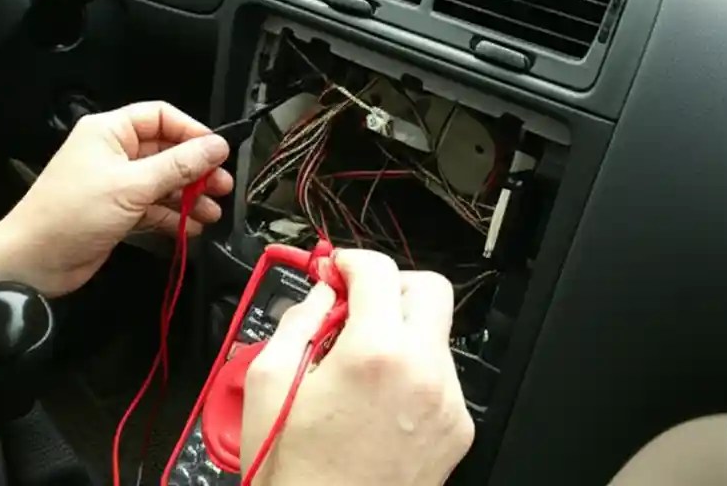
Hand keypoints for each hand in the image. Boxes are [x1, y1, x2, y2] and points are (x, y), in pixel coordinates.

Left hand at [0, 101, 232, 295]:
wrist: (33, 261)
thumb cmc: (69, 215)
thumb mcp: (132, 186)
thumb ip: (179, 166)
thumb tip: (215, 147)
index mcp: (109, 132)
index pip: (160, 117)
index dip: (191, 132)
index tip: (217, 151)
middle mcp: (112, 153)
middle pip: (166, 151)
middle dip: (196, 169)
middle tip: (221, 185)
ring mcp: (115, 183)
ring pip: (163, 181)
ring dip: (188, 196)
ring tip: (211, 210)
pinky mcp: (116, 211)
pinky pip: (153, 206)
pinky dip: (173, 216)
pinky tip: (192, 227)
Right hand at [241, 251, 474, 485]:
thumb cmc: (294, 471)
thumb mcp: (269, 382)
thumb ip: (298, 320)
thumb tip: (321, 294)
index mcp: (374, 353)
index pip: (378, 270)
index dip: (351, 261)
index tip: (338, 271)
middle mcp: (423, 372)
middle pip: (430, 289)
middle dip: (391, 286)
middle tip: (358, 306)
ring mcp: (447, 403)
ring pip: (437, 334)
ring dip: (402, 332)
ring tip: (359, 367)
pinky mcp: (457, 430)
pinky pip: (441, 378)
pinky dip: (414, 374)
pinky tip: (378, 401)